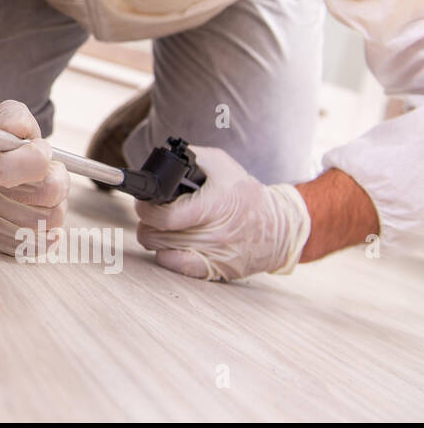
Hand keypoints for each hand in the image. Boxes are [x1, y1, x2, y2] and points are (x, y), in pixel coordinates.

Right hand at [0, 100, 68, 254]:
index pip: (30, 163)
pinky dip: (47, 231)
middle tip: (44, 172)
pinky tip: (38, 213)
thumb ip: (13, 118)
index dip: (42, 155)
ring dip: (54, 203)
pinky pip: (39, 244)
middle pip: (50, 193)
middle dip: (57, 178)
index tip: (38, 149)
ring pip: (51, 219)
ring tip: (39, 192)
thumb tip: (24, 133)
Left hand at [135, 146, 310, 280]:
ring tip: (167, 225)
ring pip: (161, 249)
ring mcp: (214, 255)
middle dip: (149, 221)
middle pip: (156, 235)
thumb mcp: (222, 165)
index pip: (164, 216)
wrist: (280, 228)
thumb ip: (192, 157)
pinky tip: (172, 245)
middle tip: (157, 213)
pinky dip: (167, 256)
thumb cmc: (247, 195)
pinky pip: (176, 267)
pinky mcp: (215, 270)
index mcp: (213, 207)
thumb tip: (164, 159)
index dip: (147, 208)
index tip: (146, 203)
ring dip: (157, 236)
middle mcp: (213, 235)